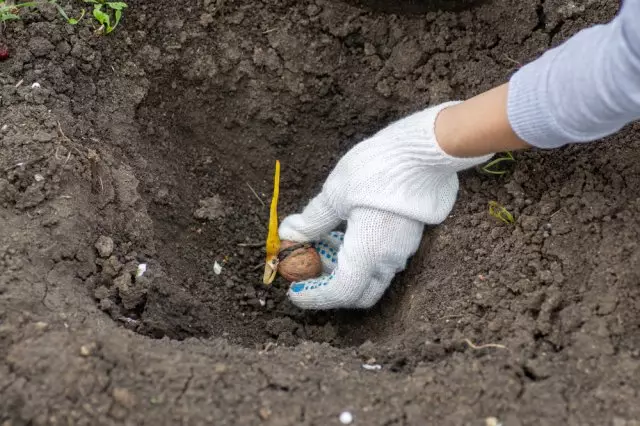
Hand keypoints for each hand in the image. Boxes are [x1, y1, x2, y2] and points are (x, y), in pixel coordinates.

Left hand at [279, 102, 493, 309]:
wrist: (425, 150)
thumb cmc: (378, 170)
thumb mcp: (335, 193)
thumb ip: (313, 220)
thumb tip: (290, 234)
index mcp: (368, 255)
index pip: (340, 293)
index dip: (314, 296)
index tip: (293, 290)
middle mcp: (388, 259)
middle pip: (359, 292)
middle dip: (330, 285)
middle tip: (308, 264)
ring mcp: (401, 248)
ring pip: (370, 275)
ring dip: (343, 267)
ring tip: (321, 240)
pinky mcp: (407, 235)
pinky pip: (381, 259)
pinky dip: (358, 255)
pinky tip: (343, 230)